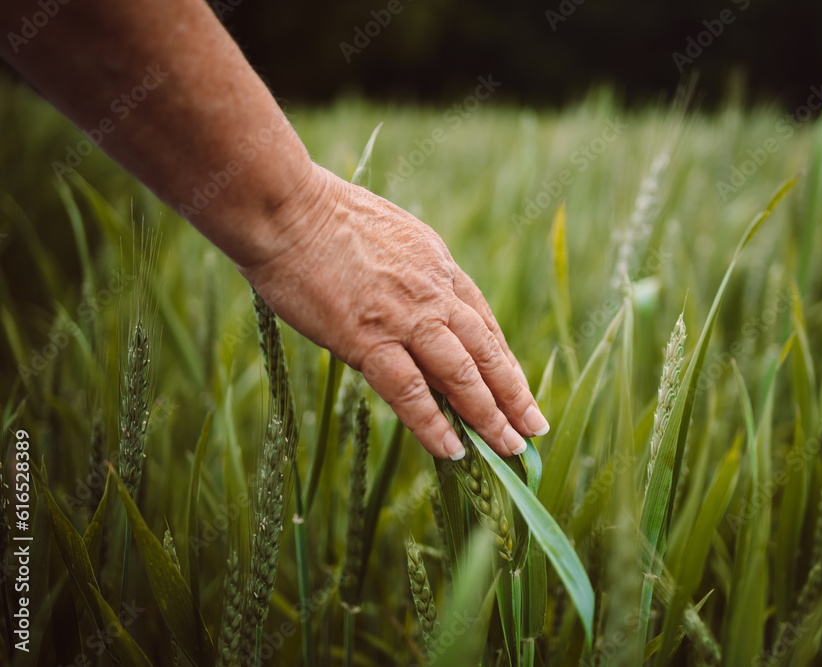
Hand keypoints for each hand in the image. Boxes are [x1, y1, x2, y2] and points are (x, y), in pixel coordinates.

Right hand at [237, 163, 549, 459]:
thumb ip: (410, 271)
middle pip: (485, 351)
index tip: (518, 389)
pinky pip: (410, 391)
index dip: (503, 362)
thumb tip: (412, 299)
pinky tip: (453, 451)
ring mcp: (405, 317)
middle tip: (534, 427)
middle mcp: (433, 292)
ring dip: (490, 415)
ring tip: (510, 448)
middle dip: (514, 394)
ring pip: (462, 374)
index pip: (483, 323)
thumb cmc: (321, 215)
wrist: (284, 207)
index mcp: (437, 265)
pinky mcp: (368, 339)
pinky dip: (433, 424)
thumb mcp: (389, 235)